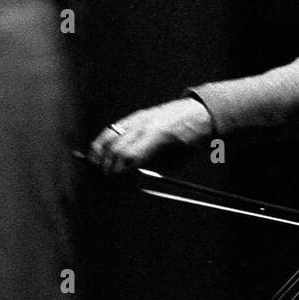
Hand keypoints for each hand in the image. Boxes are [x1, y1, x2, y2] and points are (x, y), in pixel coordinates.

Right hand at [89, 97, 212, 175]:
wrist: (201, 113)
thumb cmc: (193, 140)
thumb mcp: (177, 161)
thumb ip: (151, 172)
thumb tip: (128, 183)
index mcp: (158, 135)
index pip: (128, 157)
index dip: (119, 174)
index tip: (116, 186)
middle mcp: (145, 123)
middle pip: (115, 148)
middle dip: (107, 169)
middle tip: (105, 183)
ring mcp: (138, 117)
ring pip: (108, 137)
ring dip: (99, 156)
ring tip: (97, 172)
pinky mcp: (135, 116)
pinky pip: (112, 129)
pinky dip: (102, 144)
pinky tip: (98, 156)